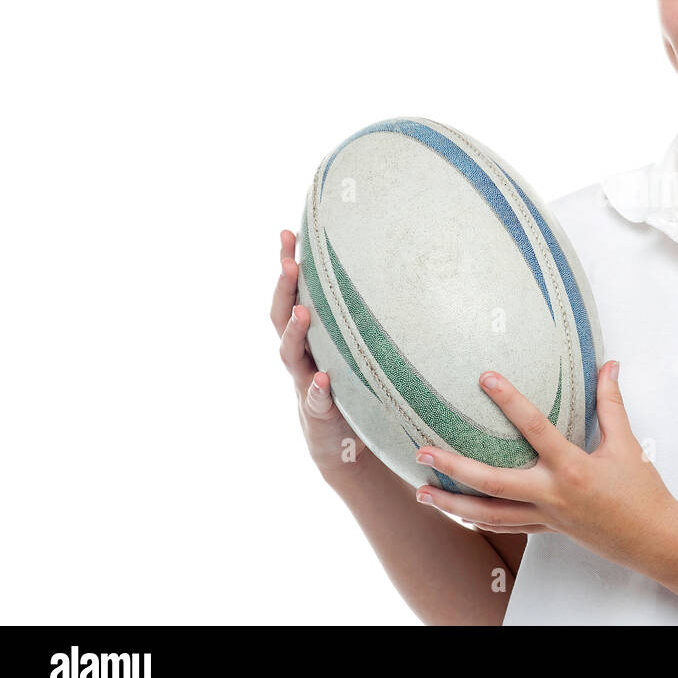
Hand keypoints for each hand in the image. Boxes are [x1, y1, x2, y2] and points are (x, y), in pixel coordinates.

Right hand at [271, 228, 363, 480]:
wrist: (342, 445)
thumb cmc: (353, 386)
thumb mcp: (355, 349)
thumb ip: (361, 320)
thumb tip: (395, 273)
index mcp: (310, 337)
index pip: (292, 294)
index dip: (287, 264)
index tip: (289, 232)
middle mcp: (301, 356)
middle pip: (282, 316)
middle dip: (285, 288)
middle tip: (290, 262)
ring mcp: (305, 383)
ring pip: (290, 354)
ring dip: (295, 332)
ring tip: (303, 311)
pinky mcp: (319, 412)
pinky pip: (316, 399)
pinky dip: (318, 388)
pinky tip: (323, 378)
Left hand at [413, 361, 677, 570]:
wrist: (653, 540)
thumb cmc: (642, 492)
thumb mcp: (627, 443)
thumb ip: (611, 403)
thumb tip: (609, 366)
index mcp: (572, 468)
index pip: (534, 427)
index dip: (509, 400)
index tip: (485, 377)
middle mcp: (552, 495)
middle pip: (492, 482)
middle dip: (454, 468)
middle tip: (422, 453)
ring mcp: (546, 517)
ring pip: (489, 514)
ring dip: (453, 504)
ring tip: (421, 492)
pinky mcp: (547, 530)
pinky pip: (505, 526)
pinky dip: (478, 520)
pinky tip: (458, 514)